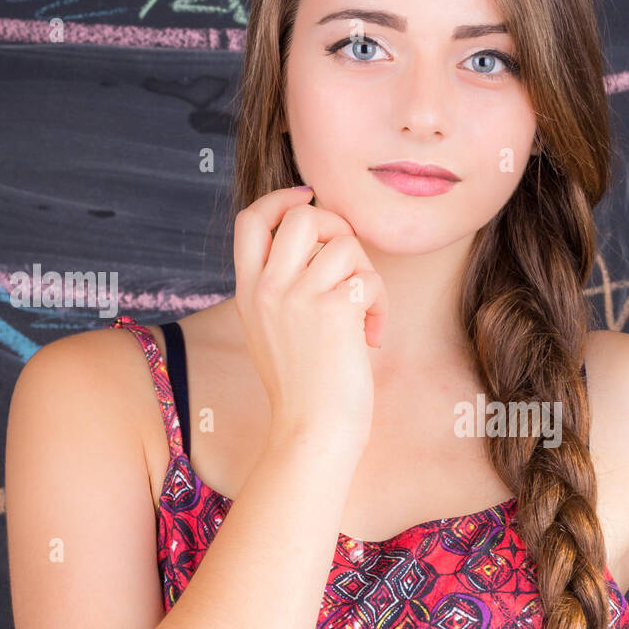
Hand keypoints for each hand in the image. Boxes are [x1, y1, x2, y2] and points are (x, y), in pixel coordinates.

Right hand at [233, 185, 387, 460]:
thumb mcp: (273, 333)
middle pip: (304, 216)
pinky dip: (379, 306)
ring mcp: (298, 297)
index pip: (251, 220)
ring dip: (367, 276)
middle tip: (352, 267)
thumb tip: (323, 248)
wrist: (312, 431)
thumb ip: (283, 290)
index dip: (282, 199)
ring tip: (364, 316)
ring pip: (346, 244)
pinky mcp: (333, 310)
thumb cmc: (305, 390)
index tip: (307, 198)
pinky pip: (368, 280)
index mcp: (248, 292)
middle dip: (339, 229)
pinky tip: (372, 337)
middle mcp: (267, 288)